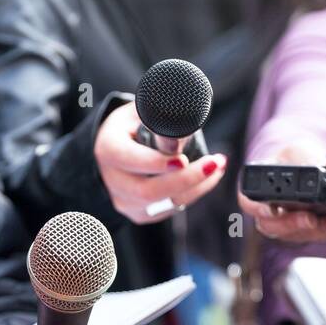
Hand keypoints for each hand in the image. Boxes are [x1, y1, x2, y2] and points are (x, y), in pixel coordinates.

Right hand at [94, 101, 226, 224]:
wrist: (115, 149)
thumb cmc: (131, 125)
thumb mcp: (140, 111)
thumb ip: (160, 113)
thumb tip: (189, 117)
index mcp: (108, 150)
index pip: (129, 160)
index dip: (156, 163)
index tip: (184, 159)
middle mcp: (112, 181)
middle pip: (148, 191)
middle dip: (186, 179)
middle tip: (214, 162)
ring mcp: (125, 201)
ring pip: (164, 203)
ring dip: (197, 186)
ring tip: (217, 166)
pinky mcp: (140, 214)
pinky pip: (171, 209)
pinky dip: (193, 193)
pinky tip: (208, 178)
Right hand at [238, 142, 325, 242]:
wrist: (304, 167)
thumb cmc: (293, 158)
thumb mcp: (299, 151)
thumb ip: (310, 158)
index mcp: (257, 190)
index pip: (249, 203)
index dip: (259, 209)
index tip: (272, 210)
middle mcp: (267, 213)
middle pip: (273, 226)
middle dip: (294, 225)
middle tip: (310, 219)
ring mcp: (285, 226)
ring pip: (297, 235)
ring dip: (320, 230)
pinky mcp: (303, 232)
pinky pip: (315, 236)